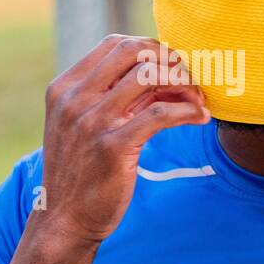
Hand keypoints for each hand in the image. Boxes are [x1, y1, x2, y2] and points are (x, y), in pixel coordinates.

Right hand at [37, 35, 207, 246]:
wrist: (64, 219)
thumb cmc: (80, 171)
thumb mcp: (84, 125)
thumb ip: (116, 98)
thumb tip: (164, 75)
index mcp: (65, 88)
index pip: (115, 44)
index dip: (151, 49)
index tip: (171, 67)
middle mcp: (75, 99)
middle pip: (133, 51)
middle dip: (168, 59)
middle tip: (189, 79)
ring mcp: (92, 121)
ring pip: (148, 76)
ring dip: (182, 82)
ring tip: (197, 99)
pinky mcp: (113, 146)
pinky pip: (160, 114)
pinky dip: (187, 110)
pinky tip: (200, 117)